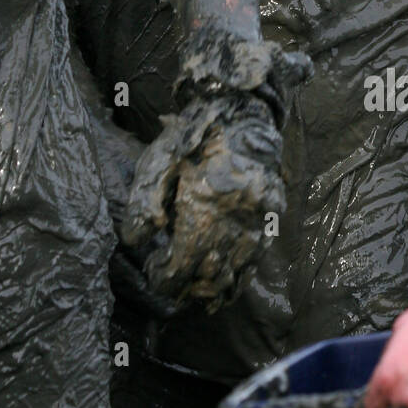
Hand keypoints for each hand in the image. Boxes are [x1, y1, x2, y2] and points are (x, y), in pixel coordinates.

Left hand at [121, 92, 284, 309]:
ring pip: (236, 273)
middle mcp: (233, 222)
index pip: (182, 264)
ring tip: (197, 297)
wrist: (239, 110)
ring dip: (215, 291)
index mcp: (202, 209)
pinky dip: (241, 276)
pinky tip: (228, 284)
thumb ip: (145, 204)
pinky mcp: (270, 216)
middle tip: (171, 292)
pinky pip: (256, 258)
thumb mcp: (158, 163)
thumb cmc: (191, 136)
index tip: (153, 273)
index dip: (165, 278)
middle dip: (188, 290)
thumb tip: (137, 242)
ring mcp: (257, 221)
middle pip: (209, 275)